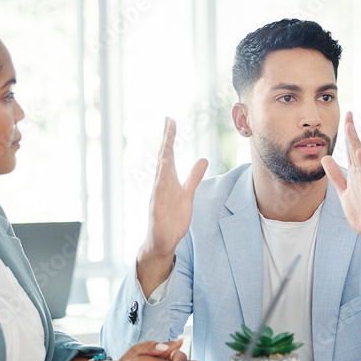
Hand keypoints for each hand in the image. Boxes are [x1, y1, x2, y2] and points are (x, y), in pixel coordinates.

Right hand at [136, 118, 207, 295]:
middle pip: (164, 157)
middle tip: (168, 120)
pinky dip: (161, 178)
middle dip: (166, 139)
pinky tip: (164, 166)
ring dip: (164, 155)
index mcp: (168, 180)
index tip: (171, 121)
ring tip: (167, 138)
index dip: (170, 138)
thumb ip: (194, 177)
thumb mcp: (188, 194)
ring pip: (160, 171)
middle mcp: (161, 183)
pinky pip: (159, 190)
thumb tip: (203, 160)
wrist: (163, 240)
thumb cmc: (172, 218)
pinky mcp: (158, 207)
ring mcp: (158, 194)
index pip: (169, 154)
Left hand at [321, 112, 360, 247]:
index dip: (346, 135)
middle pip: (356, 150)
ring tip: (350, 128)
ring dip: (355, 143)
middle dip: (351, 132)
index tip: (344, 117)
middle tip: (349, 113)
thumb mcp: (343, 192)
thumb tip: (326, 159)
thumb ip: (335, 176)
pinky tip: (359, 152)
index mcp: (356, 174)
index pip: (350, 150)